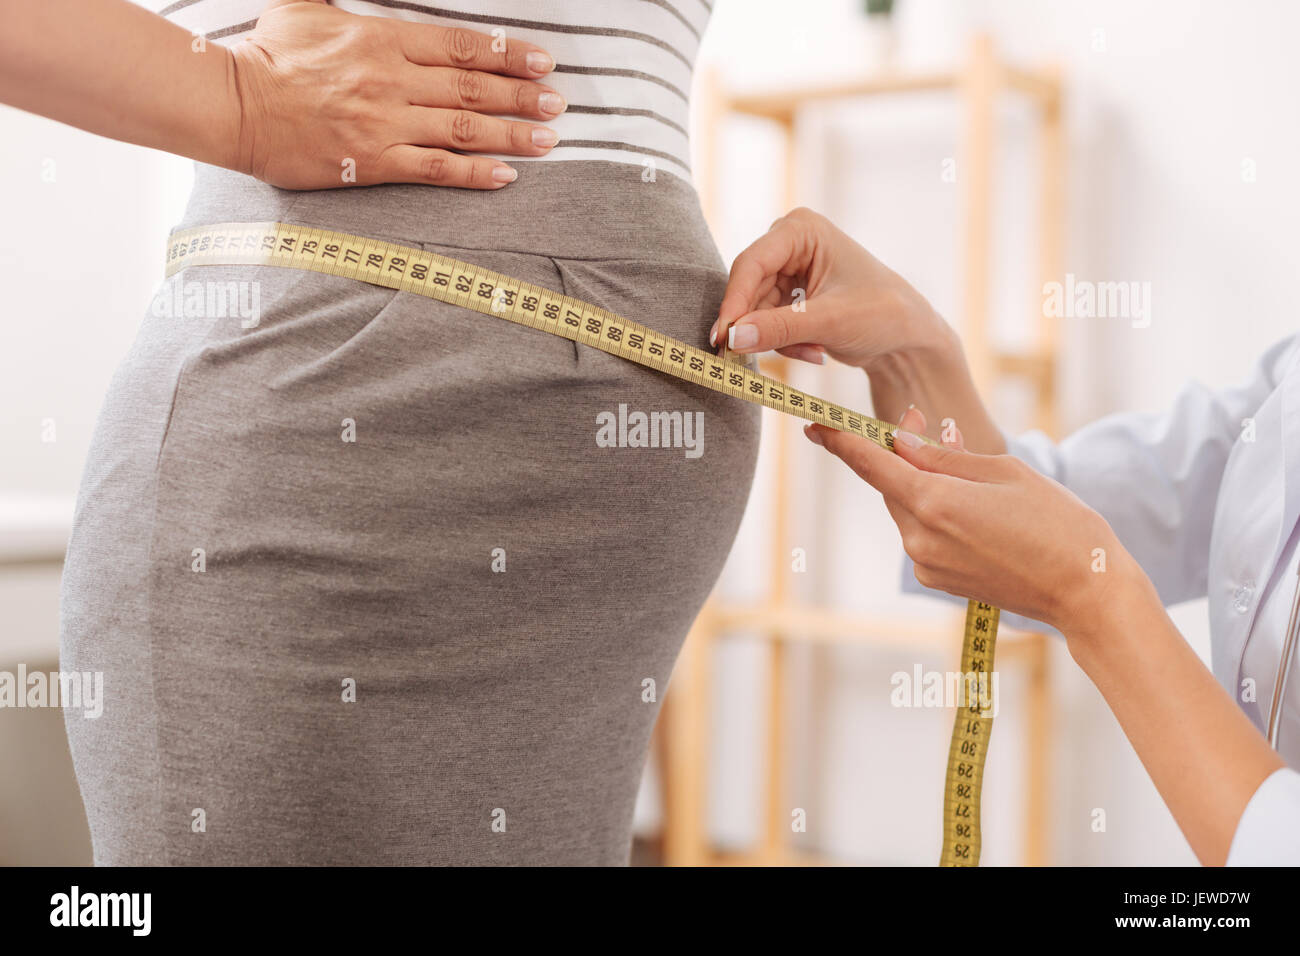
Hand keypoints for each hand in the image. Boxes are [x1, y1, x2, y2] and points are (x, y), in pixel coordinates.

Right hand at [230, 0, 566, 188]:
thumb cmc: (268, 53)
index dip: (507, 54)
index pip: (460, 47)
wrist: (233, 105)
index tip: (541, 61)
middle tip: (557, 102)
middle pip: (472, 89)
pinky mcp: (373, 162)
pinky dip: (474, 174)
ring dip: (511, 135)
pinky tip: (505, 176)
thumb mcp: (304, 0)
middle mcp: (392, 82)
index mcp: (382, 40)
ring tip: (547, 138)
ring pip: (463, 130)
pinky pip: (435, 170)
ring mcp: (385, 124)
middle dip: (521, 95)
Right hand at [709, 208, 956, 369]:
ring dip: (776, 340)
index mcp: (801, 230)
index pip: (752, 263)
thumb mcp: (831, 321)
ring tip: (813, 351)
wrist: (906, 337)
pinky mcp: (787, 296)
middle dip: (758, 327)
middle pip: (747, 289)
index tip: (722, 338)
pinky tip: (814, 350)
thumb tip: (732, 339)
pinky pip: (765, 324)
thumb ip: (779, 328)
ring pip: (753, 312)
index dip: (734, 301)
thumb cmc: (883, 314)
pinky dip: (784, 344)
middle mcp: (788, 243)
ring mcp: (786, 270)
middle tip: (753, 359)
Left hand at [805, 407, 1134, 631]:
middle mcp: (919, 538)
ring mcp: (926, 563)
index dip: (841, 442)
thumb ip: (942, 456)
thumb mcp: (1002, 472)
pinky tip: (975, 512)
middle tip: (924, 425)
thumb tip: (899, 440)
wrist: (1084, 590)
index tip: (815, 426)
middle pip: (891, 485)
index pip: (872, 465)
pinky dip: (936, 514)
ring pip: (908, 508)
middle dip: (902, 455)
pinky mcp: (937, 580)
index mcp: (934, 503)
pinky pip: (923, 534)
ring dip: (924, 486)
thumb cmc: (1056, 522)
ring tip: (970, 474)